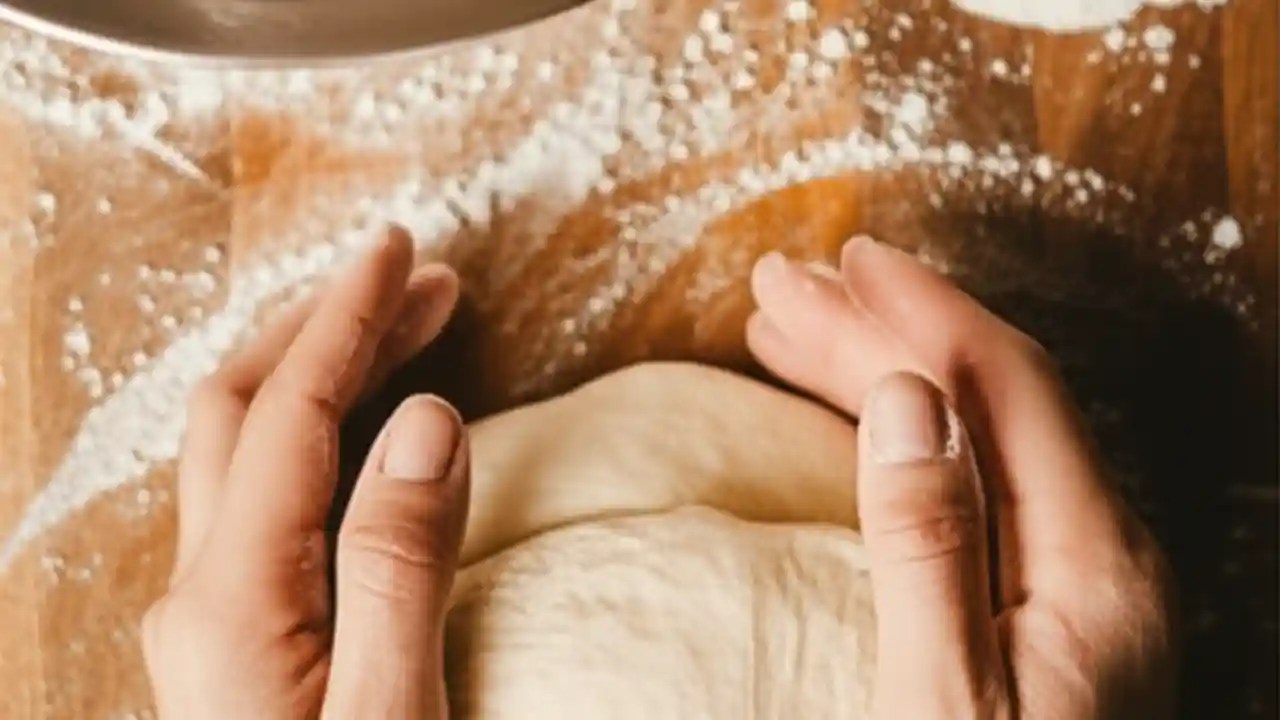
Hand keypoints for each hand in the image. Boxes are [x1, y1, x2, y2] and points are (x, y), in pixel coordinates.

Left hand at [143, 229, 471, 719]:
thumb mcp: (394, 712)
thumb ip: (398, 563)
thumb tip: (425, 420)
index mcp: (233, 602)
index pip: (292, 413)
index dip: (349, 318)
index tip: (404, 250)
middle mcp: (200, 592)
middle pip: (246, 407)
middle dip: (331, 323)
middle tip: (424, 279)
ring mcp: (208, 615)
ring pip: (244, 446)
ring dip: (317, 368)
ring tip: (404, 329)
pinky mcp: (233, 637)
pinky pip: (262, 495)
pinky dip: (313, 431)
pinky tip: (362, 431)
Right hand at [747, 238, 1175, 717]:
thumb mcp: (945, 697)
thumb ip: (934, 546)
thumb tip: (912, 400)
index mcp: (1094, 563)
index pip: (1004, 386)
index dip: (920, 313)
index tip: (844, 265)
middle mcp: (1098, 553)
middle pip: (985, 396)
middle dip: (881, 331)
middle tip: (785, 290)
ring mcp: (1071, 580)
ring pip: (973, 435)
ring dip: (882, 376)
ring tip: (793, 336)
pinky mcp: (1038, 608)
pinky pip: (968, 486)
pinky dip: (899, 440)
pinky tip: (855, 426)